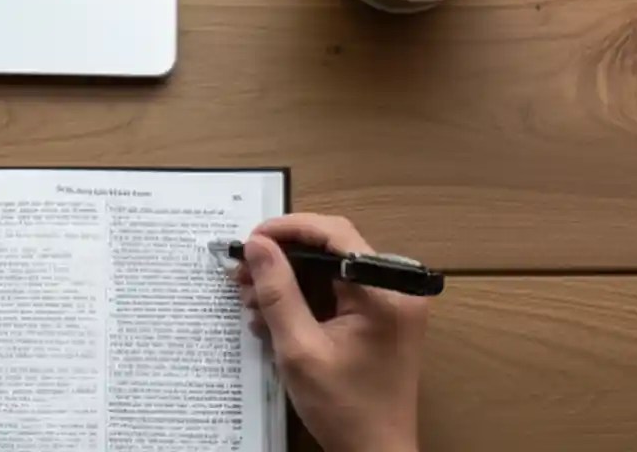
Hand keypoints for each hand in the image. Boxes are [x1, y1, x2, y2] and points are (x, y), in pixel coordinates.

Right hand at [236, 214, 428, 451]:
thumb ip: (278, 292)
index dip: (288, 229)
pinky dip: (301, 299)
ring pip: (328, 270)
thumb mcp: (300, 349)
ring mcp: (388, 304)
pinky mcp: (377, 319)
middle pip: (331, 249)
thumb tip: (255, 245)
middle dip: (282, 258)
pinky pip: (334, 292)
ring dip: (287, 280)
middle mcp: (394, 289)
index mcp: (385, 291)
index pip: (335, 234)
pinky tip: (270, 316)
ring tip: (250, 299)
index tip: (249, 241)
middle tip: (241, 272)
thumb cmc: (344, 407)